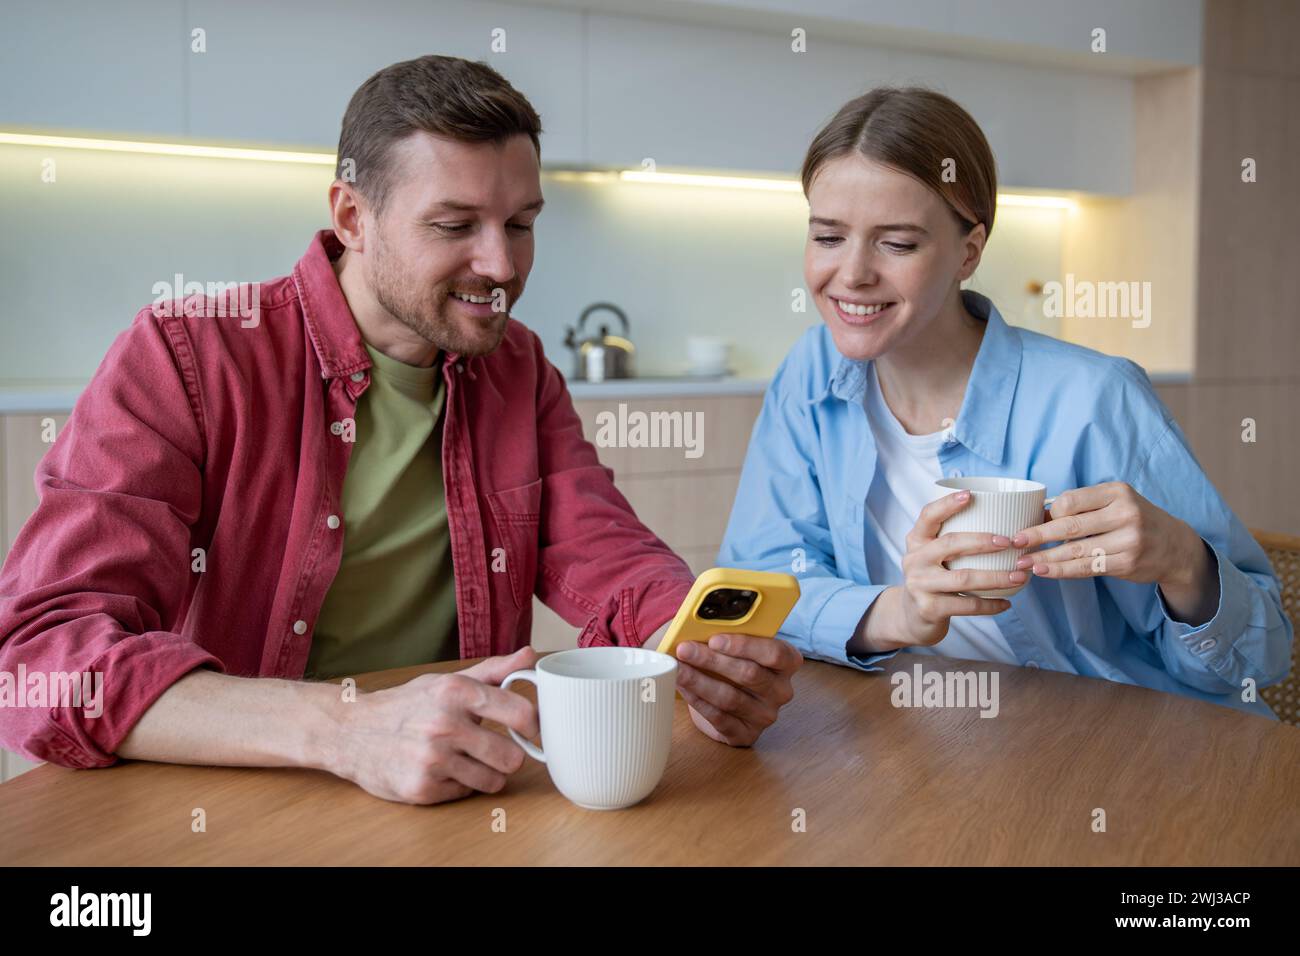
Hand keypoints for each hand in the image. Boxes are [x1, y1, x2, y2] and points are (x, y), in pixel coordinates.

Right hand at [332, 646, 540, 804]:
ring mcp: (432, 760)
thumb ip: (494, 671)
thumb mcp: (447, 681)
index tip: (534, 730)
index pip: (520, 713)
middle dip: (508, 756)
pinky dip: (460, 785)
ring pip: (493, 780)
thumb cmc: (407, 705)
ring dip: (486, 773)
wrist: (352, 732)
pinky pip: (466, 793)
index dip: (534, 725)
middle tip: (494, 749)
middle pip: (512, 757)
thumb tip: (531, 655)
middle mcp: (444, 725)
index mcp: (455, 692)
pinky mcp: (422, 789)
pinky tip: (443, 770)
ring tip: (466, 759)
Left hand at [673, 634, 800, 745]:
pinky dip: (698, 701)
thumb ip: (727, 632)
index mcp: (788, 661)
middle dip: (712, 661)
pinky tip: (682, 687)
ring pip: (731, 698)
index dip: (744, 646)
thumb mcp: (736, 643)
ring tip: (678, 669)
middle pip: (749, 674)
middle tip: (685, 650)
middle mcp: (781, 690)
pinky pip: (720, 718)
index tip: (714, 639)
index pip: (775, 653)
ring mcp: (765, 715)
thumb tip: (697, 626)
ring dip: (700, 681)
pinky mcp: (746, 734)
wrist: (729, 693)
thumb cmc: (733, 660)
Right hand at [895, 490, 1027, 646]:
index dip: (947, 504)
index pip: (928, 516)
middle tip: (1010, 541)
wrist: (911, 616)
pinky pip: (966, 604)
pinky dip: (990, 604)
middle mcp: (914, 560)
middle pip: (951, 544)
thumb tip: (1001, 518)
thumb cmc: (933, 578)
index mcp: (916, 541)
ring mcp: (920, 585)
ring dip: (996, 576)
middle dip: (983, 541)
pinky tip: (1006, 602)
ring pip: (964, 578)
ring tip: (1019, 576)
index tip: (971, 495)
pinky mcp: (929, 608)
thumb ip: (952, 540)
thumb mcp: (932, 555)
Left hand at [1010, 481, 1215, 623]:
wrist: (1175, 546)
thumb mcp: (1115, 501)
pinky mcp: (1127, 563)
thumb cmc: (1134, 519)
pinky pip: (1087, 568)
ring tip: (1022, 562)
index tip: (1031, 522)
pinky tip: (1044, 571)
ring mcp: (1128, 540)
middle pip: (1070, 526)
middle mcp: (1125, 514)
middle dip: (1038, 536)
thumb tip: (1039, 515)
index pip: (1071, 501)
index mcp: (1117, 492)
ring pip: (1076, 551)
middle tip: (1014, 541)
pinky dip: (1062, 570)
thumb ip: (1083, 506)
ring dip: (1045, 558)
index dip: (1049, 513)